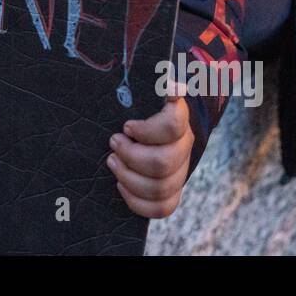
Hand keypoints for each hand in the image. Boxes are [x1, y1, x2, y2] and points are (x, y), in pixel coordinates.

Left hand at [107, 81, 192, 217]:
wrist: (153, 132)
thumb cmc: (141, 110)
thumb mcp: (144, 96)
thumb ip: (157, 87)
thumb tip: (173, 87)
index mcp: (179, 122)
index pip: (173, 125)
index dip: (147, 129)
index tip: (127, 125)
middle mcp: (183, 148)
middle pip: (162, 161)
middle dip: (131, 155)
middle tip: (114, 142)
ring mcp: (179, 172)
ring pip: (160, 187)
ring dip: (129, 177)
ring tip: (112, 161)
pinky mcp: (172, 193)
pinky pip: (162, 208)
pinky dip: (137, 201)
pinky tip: (120, 186)